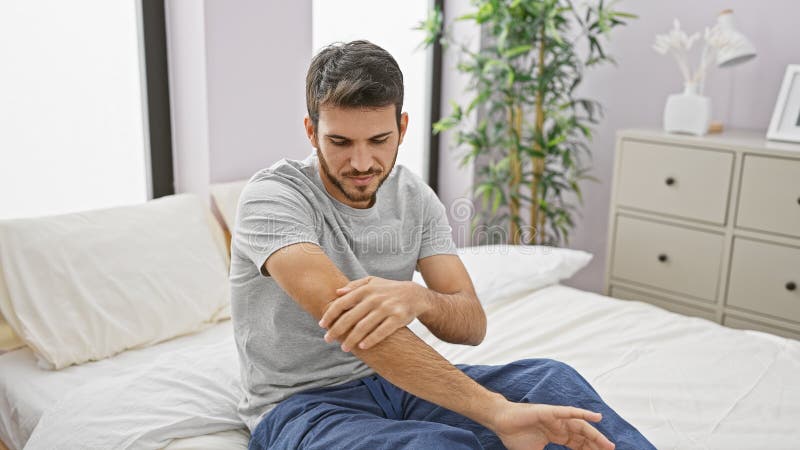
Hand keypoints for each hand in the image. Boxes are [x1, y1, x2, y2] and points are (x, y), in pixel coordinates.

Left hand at [319, 276, 431, 351]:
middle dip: (336, 330)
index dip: (330, 315)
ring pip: (364, 327)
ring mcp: (387, 308)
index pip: (342, 303)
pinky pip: (382, 331)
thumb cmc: (389, 290)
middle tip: (327, 340)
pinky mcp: (398, 318)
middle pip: (350, 317)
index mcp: (366, 290)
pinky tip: (362, 347)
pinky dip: (371, 340)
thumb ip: (355, 286)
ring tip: (343, 347)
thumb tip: (337, 293)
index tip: (322, 325)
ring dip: (351, 339)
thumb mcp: (373, 282)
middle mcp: (375, 298)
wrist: (415, 295)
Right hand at [491, 401, 614, 449]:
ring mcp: (556, 418)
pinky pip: (569, 412)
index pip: (578, 444)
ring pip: (580, 425)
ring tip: (608, 444)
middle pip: (583, 436)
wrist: (500, 421)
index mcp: (557, 435)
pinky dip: (584, 414)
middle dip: (597, 445)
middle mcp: (559, 426)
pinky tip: (597, 417)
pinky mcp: (550, 412)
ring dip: (595, 434)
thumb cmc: (515, 436)